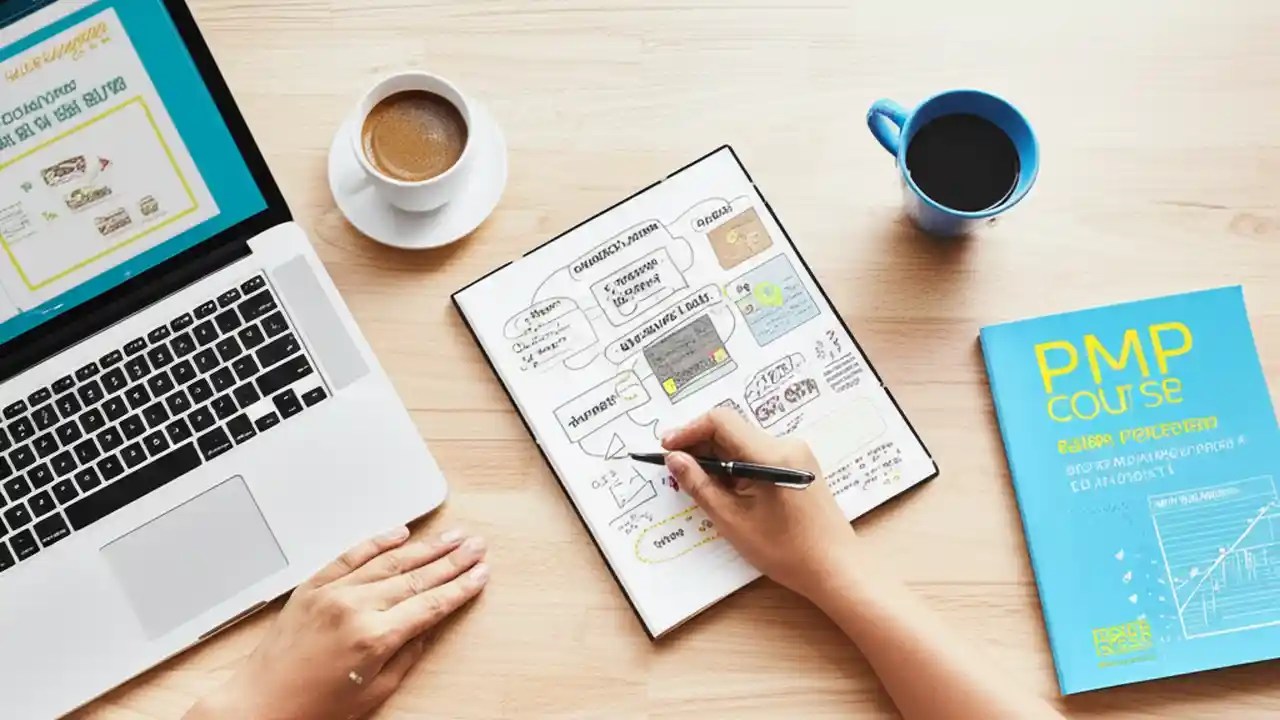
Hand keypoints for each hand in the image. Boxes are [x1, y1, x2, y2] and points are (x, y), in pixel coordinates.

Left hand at [186, 526, 488, 719]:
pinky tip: (400, 532)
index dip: (461, 587)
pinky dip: (377, 542)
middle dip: (451, 560)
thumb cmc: (313, 708)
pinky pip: (351, 555)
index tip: (481, 574)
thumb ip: (407, 655)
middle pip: (417, 577)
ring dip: (425, 547)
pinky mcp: (312, 587)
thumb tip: (429, 626)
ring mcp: (332, 593)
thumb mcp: (375, 691)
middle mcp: (355, 608)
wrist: (259, 705)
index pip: (431, 604)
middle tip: (476, 546)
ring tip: (451, 536)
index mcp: (374, 638)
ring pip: (389, 560)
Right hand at [661, 409, 855, 598]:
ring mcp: (795, 454)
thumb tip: (675, 459)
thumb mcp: (732, 520)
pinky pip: (757, 455)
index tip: (667, 448)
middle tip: (676, 471)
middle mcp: (785, 445)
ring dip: (716, 458)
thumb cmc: (787, 550)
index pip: (721, 421)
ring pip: (743, 443)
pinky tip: (724, 491)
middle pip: (731, 430)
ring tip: (698, 486)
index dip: (688, 430)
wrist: (835, 567)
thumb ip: (700, 485)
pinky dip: (735, 466)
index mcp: (770, 454)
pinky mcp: (797, 465)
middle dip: (699, 446)